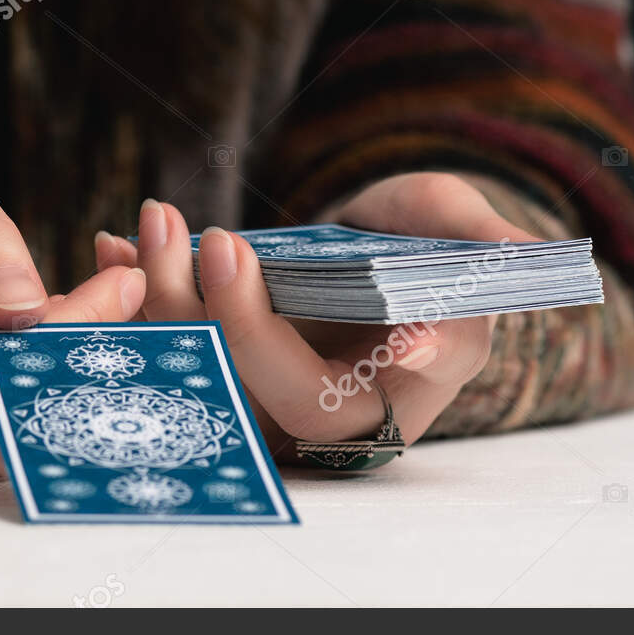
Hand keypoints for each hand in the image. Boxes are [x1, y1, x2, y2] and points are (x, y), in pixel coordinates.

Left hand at [95, 172, 531, 452]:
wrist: (368, 245)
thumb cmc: (422, 241)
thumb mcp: (455, 227)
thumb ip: (480, 242)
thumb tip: (523, 253)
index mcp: (399, 391)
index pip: (351, 403)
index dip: (310, 366)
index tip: (289, 297)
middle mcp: (324, 409)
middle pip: (260, 391)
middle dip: (225, 316)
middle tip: (214, 238)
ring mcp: (260, 392)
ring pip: (200, 369)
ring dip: (165, 299)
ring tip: (153, 225)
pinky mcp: (213, 363)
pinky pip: (164, 342)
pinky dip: (133, 294)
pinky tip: (110, 244)